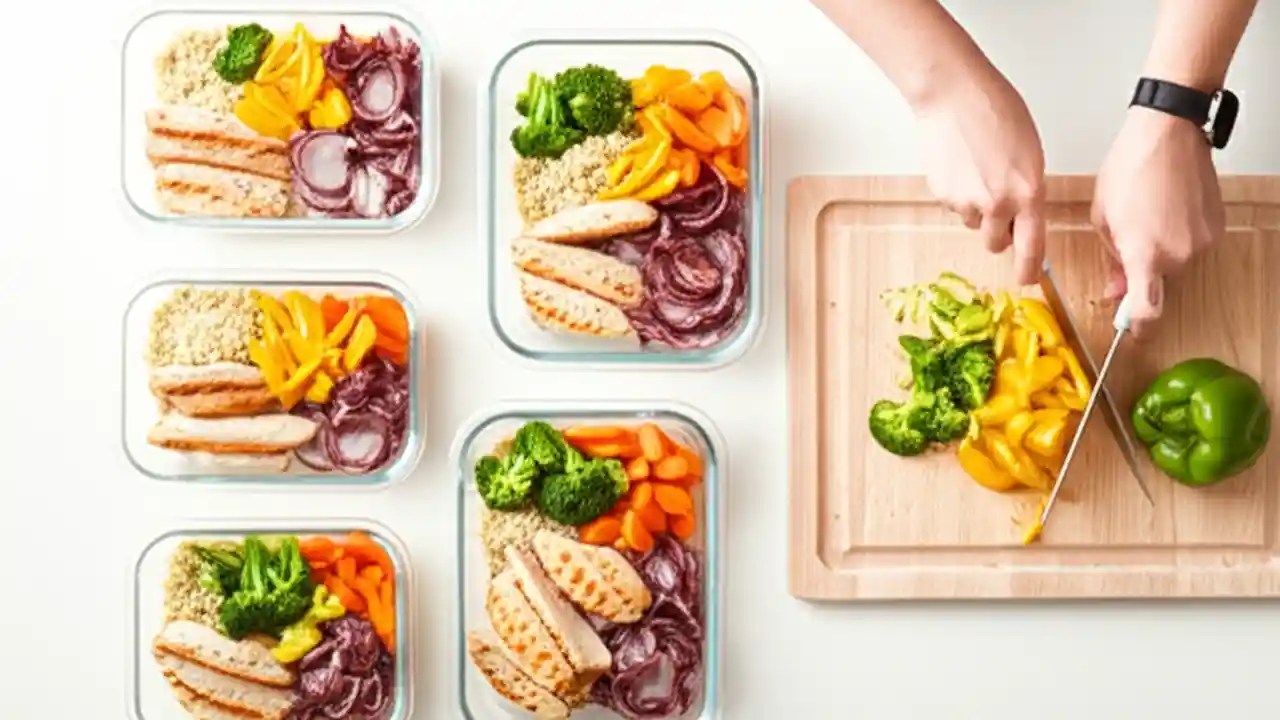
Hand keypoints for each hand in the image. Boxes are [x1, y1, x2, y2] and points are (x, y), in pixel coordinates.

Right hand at [914, 68, 1046, 284]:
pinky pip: (952, 205)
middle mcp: (997, 204)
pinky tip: (959, 164)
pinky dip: (957, 192)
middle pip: (995, 242)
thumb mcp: (1030, 152)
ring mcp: (966, 202)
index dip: (1029, 269)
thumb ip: (1028, 190)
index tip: (1027, 279)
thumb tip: (1021, 215)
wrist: (953, 94)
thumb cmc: (995, 110)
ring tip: (976, 171)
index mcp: (1028, 193)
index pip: (1032, 247)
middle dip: (996, 231)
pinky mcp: (942, 195)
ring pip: (971, 222)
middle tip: (996, 206)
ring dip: (975, 209)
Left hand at [1091, 107, 1224, 336]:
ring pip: (1175, 264)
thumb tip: (1114, 291)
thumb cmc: (1129, 170)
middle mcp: (1178, 255)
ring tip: (1147, 216)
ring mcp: (1201, 242)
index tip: (1133, 333)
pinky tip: (1166, 209)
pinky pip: (1191, 246)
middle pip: (1159, 283)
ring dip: (1159, 252)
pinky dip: (1177, 236)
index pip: (1147, 311)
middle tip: (1127, 241)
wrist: (1168, 134)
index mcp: (1144, 255)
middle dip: (1141, 272)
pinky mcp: (1215, 229)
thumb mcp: (1103, 220)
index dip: (1139, 328)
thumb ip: (1110, 262)